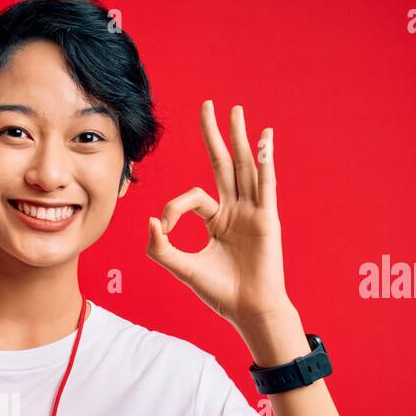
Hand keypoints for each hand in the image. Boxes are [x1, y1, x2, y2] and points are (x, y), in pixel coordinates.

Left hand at [146, 100, 292, 328]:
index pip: (192, 197)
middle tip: (208, 105)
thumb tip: (149, 221)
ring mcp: (253, 212)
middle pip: (224, 164)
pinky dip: (265, 162)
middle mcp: (235, 210)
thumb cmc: (220, 292)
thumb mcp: (183, 267)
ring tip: (235, 111)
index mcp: (216, 220)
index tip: (163, 228)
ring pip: (244, 167)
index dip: (173, 208)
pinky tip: (264, 140)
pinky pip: (266, 185)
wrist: (248, 310)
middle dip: (215, 135)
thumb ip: (161, 248)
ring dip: (240, 138)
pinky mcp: (267, 219)